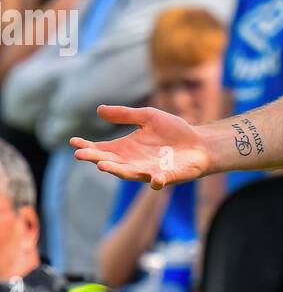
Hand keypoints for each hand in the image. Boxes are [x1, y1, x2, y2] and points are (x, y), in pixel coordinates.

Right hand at [71, 106, 212, 188]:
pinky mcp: (168, 176)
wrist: (200, 143)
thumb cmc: (174, 131)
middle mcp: (134, 162)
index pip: (102, 149)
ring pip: (129, 173)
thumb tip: (98, 110)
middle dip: (96, 158)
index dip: (87, 146)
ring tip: (103, 166)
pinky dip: (156, 181)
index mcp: (126, 148)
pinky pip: (160, 181)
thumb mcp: (147, 117)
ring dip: (117, 170)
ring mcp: (149, 171)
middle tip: (80, 155)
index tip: (73, 142)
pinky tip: (153, 179)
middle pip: (110, 161)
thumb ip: (125, 115)